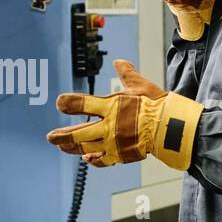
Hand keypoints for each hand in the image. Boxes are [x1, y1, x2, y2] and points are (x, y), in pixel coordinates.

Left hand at [45, 59, 202, 170]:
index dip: (69, 103)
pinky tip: (86, 158)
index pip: (83, 104)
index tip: (60, 103)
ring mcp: (113, 142)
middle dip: (61, 136)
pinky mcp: (121, 154)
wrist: (171, 128)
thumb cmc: (156, 104)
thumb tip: (119, 61)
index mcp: (111, 106)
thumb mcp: (140, 85)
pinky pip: (102, 160)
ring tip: (61, 146)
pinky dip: (93, 160)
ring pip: (86, 148)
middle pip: (78, 134)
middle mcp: (109, 126)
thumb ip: (126, 74)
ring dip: (71, 148)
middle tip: (50, 137)